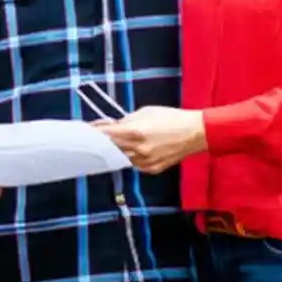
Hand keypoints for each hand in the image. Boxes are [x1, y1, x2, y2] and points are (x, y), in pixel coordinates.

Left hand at [93, 106, 207, 174]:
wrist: (195, 133)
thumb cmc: (171, 118)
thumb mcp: (145, 112)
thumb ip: (127, 120)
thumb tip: (113, 126)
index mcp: (135, 132)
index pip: (106, 135)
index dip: (95, 132)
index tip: (86, 131)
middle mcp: (138, 149)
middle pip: (111, 149)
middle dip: (105, 142)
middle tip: (98, 137)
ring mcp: (145, 162)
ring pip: (122, 158)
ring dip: (119, 150)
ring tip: (122, 141)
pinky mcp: (152, 169)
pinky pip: (135, 164)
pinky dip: (132, 156)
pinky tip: (137, 149)